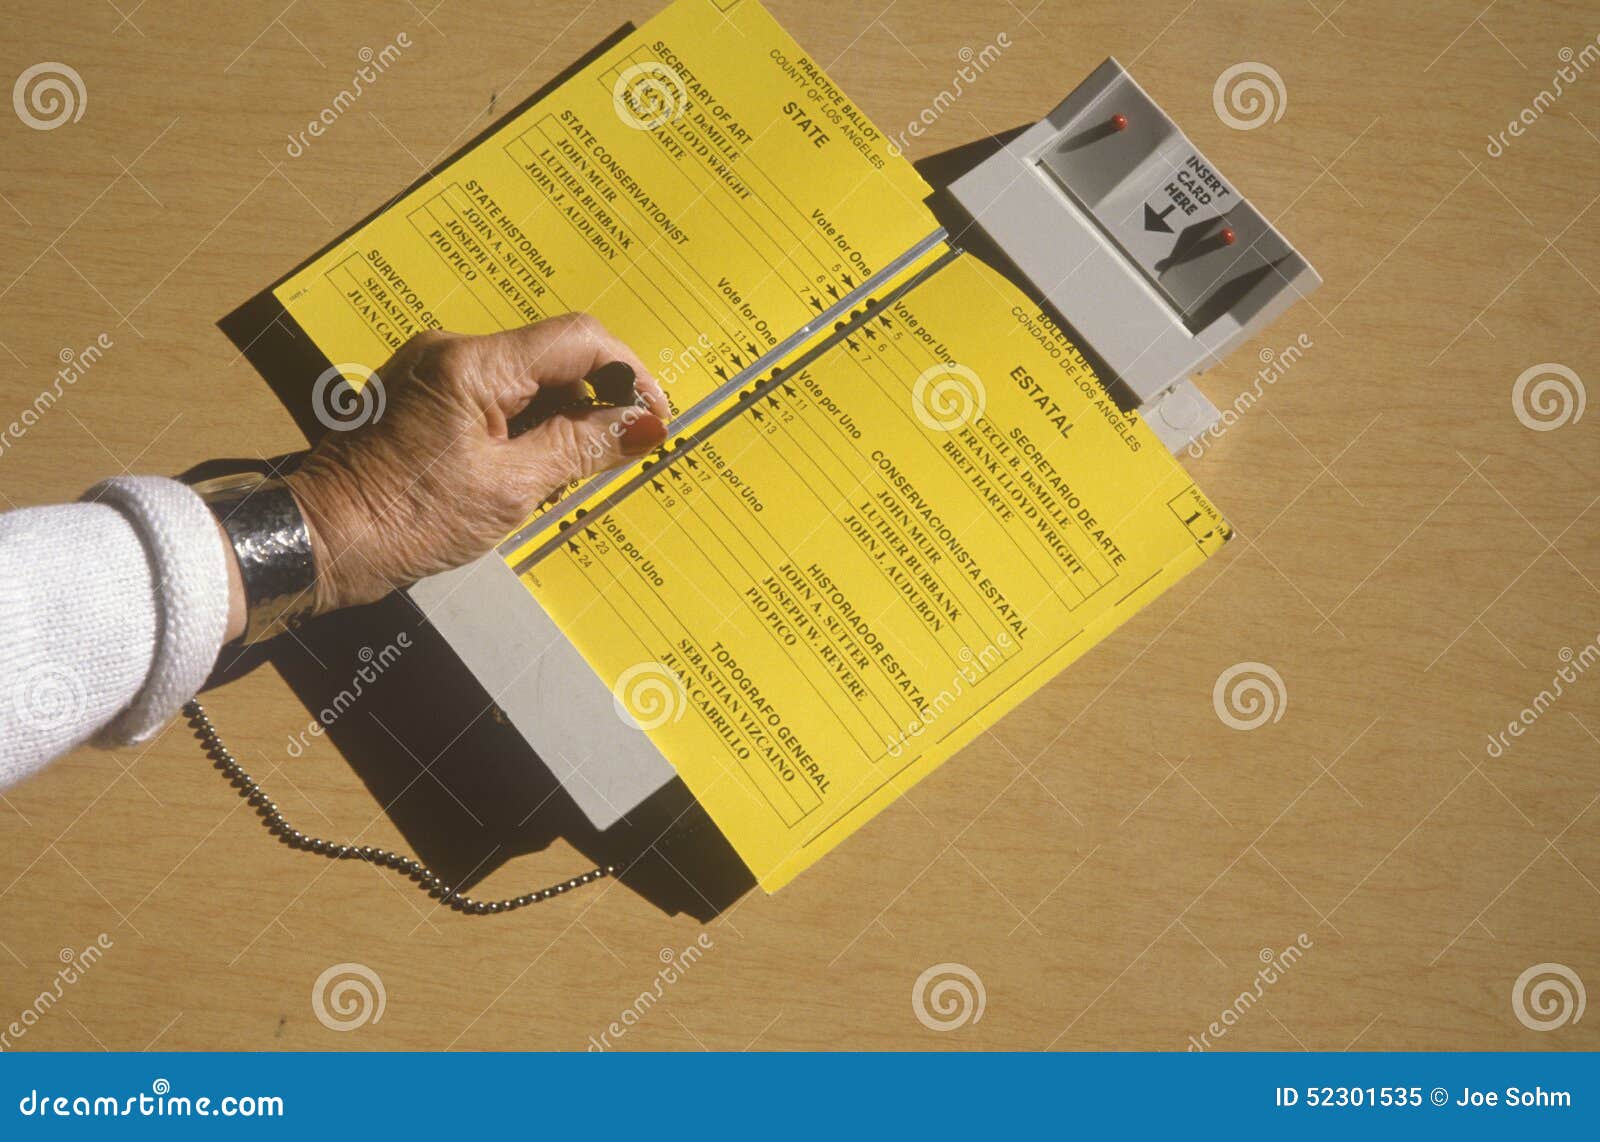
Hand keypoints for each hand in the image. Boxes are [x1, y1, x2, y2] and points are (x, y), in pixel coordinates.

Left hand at [283, 313, 668, 614]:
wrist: (322, 540)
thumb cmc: (406, 521)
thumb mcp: (510, 491)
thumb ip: (581, 449)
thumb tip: (643, 427)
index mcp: (474, 364)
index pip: (579, 339)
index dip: (628, 375)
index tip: (652, 419)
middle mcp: (452, 351)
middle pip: (555, 357)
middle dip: (593, 404)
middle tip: (611, 459)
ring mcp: (434, 370)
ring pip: (527, 379)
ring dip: (559, 420)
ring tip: (559, 477)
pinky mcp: (424, 395)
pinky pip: (495, 396)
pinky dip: (524, 427)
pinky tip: (524, 472)